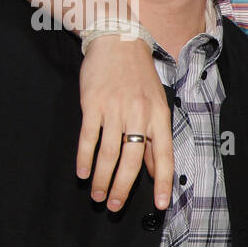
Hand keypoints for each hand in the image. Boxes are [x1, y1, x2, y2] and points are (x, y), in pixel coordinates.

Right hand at [78, 37, 173, 210]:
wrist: (117, 40)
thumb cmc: (139, 76)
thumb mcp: (156, 104)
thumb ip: (155, 138)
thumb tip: (155, 169)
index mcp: (159, 116)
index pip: (164, 156)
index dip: (163, 183)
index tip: (161, 205)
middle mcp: (139, 115)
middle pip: (132, 160)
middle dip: (123, 187)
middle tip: (114, 205)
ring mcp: (115, 109)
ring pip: (109, 153)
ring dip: (102, 178)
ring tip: (97, 195)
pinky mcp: (93, 104)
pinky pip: (88, 137)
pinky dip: (84, 158)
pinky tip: (82, 173)